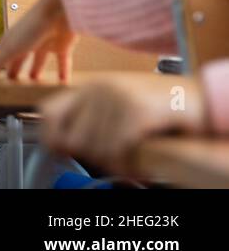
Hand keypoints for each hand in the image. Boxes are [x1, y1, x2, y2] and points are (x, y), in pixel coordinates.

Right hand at [0, 0, 78, 81]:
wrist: (59, 11)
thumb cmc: (31, 26)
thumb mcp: (10, 48)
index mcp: (12, 39)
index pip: (1, 55)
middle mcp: (27, 41)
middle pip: (20, 57)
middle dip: (16, 68)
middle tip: (13, 82)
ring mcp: (45, 42)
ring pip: (40, 59)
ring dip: (37, 70)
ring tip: (35, 82)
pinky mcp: (62, 45)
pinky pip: (62, 61)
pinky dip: (63, 71)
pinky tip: (63, 82)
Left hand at [39, 75, 207, 173]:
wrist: (201, 99)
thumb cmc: (161, 109)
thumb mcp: (118, 109)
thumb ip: (90, 121)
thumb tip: (61, 146)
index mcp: (89, 87)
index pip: (48, 112)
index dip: (50, 138)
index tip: (62, 154)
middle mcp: (98, 88)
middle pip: (73, 139)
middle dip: (94, 157)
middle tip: (115, 159)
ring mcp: (117, 97)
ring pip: (96, 149)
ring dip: (116, 163)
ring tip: (133, 158)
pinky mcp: (137, 109)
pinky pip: (118, 150)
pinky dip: (129, 163)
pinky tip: (140, 162)